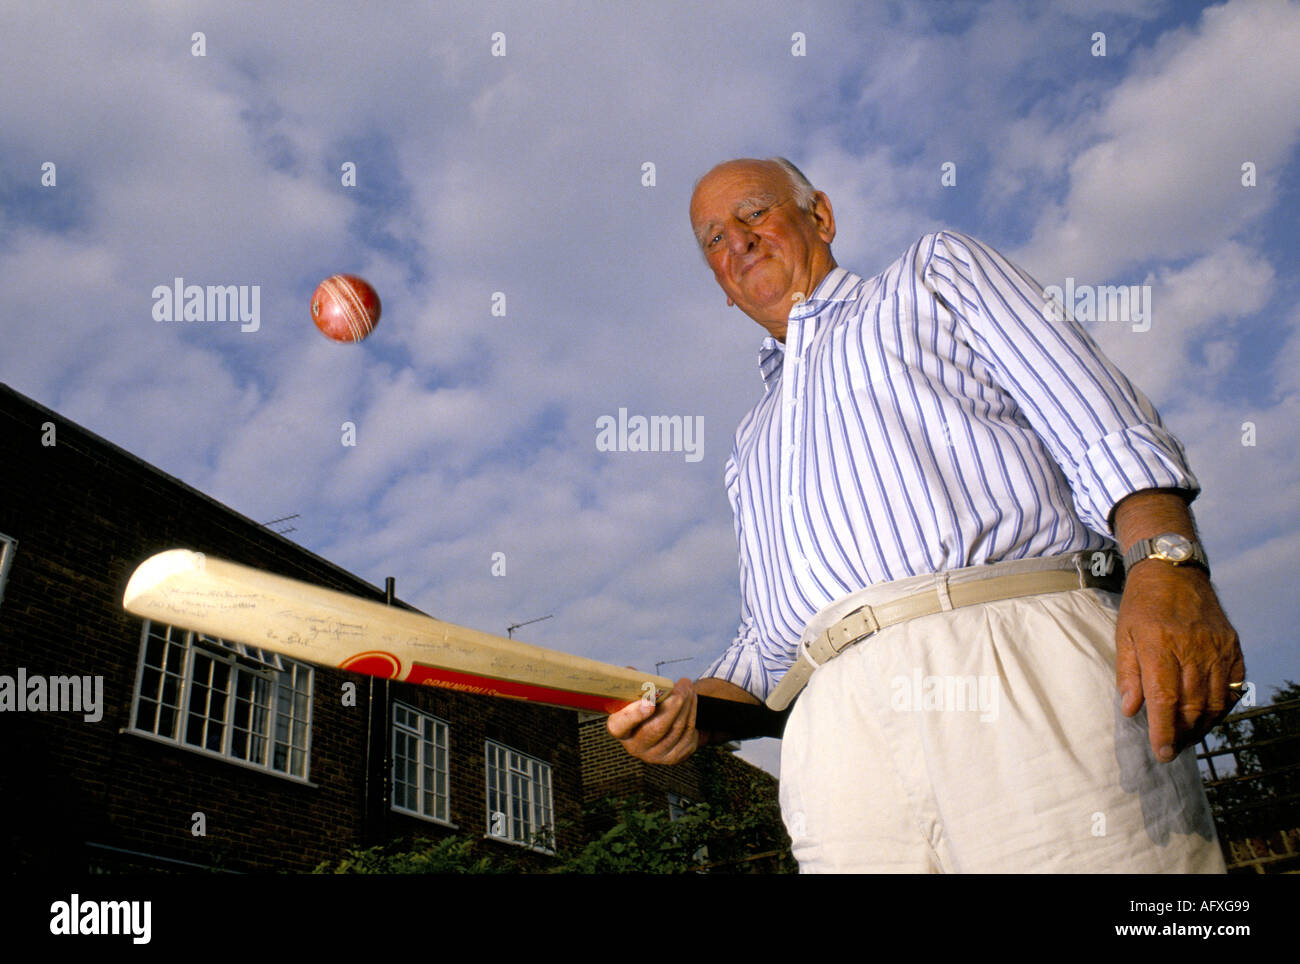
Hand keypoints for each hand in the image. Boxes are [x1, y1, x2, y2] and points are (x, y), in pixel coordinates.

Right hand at [606, 677, 700, 764]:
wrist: (661, 722)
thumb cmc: (644, 702)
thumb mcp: (634, 692)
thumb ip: (632, 683)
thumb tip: (632, 672)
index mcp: (619, 729)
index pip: (620, 725)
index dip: (634, 715)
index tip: (650, 702)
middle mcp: (634, 747)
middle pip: (656, 728)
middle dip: (673, 704)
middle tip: (683, 685)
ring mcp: (655, 755)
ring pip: (676, 730)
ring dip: (687, 705)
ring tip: (689, 688)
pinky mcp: (674, 757)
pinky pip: (687, 735)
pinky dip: (692, 715)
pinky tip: (692, 702)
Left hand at [1115, 561, 1243, 761]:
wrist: (1173, 572)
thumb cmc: (1142, 605)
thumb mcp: (1123, 635)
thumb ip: (1128, 674)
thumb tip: (1131, 711)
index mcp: (1159, 645)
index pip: (1165, 699)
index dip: (1164, 730)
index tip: (1161, 752)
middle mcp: (1193, 648)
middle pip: (1192, 706)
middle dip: (1182, 734)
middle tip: (1171, 749)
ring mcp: (1217, 648)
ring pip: (1215, 701)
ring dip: (1202, 726)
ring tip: (1187, 737)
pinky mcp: (1232, 647)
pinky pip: (1233, 687)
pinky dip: (1222, 707)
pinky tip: (1208, 716)